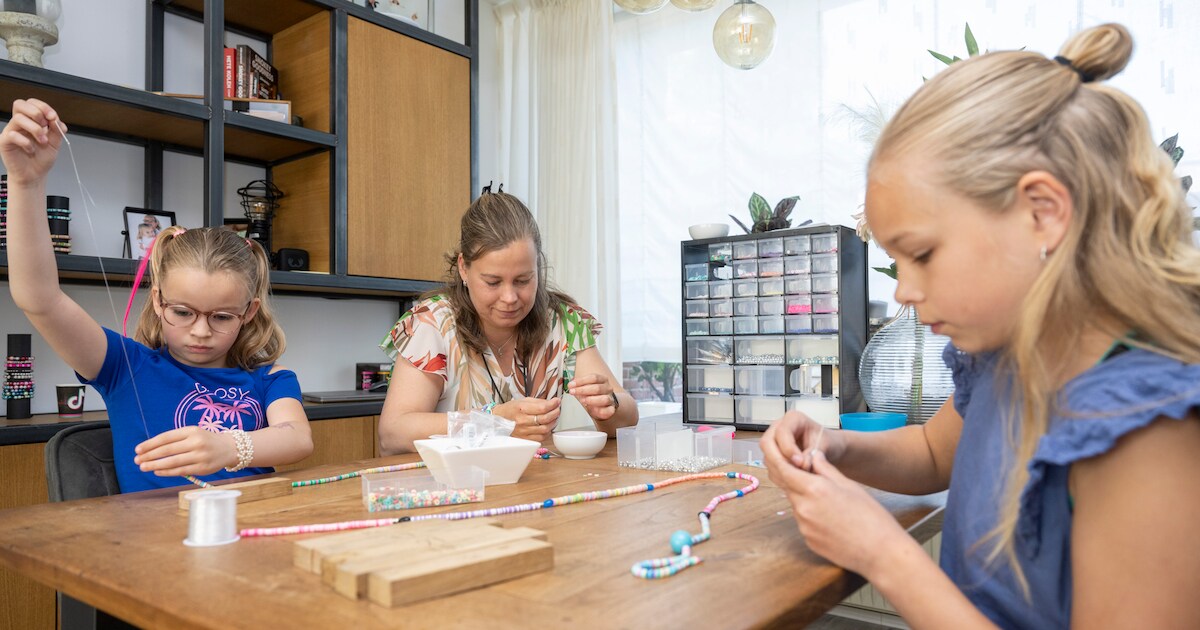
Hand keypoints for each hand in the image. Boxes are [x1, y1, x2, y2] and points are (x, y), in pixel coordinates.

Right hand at [0, 99, 63, 185]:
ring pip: (18, 118)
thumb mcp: (55, 143)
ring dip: (35, 129)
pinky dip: (26, 142)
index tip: (53, 117)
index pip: (32, 103)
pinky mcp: (4, 142)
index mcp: (31, 121)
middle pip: (19, 104)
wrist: (35, 175)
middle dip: (36, 112)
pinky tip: (31, 150)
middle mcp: (19, 124)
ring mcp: (10, 131)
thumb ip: (57, 130)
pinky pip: (13, 135)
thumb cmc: (41, 159)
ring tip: (42, 142)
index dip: (43, 106)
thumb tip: (56, 119)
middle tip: (45, 126)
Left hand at [133, 426, 237, 476]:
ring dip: (155, 465)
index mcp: (192, 431)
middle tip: (137, 460)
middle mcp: (196, 442)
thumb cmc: (205, 440)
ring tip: (143, 467)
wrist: (229, 448)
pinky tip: (157, 472)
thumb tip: (151, 450)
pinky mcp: (203, 468)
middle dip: (149, 456)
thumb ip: (175, 440)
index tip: (138, 449)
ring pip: (172, 462)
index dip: (150, 444)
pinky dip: (167, 472)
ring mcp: (200, 456)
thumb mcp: (193, 433)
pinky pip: (181, 471)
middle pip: (167, 450)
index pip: (166, 437)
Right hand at [495, 396, 559, 441]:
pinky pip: (541, 438)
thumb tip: (552, 402)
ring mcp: (524, 431)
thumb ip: (538, 402)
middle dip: (555, 413)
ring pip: (545, 429)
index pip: (542, 408)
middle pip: (545, 419)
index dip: (553, 404)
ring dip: (553, 423)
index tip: (557, 401)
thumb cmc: (510, 409)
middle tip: (558, 409)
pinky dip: (547, 432)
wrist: (498, 421)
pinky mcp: (525, 439)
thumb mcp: (523, 400)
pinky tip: (547, 426)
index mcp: (522, 409)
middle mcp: (522, 421)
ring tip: (554, 418)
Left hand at [568, 373, 618, 420]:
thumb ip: (579, 386)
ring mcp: (611, 399)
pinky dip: (599, 411)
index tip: (571, 385)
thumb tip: (570, 385)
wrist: (604, 406)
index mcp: (602, 380)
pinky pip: (607, 411)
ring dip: (592, 400)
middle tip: (573, 392)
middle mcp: (608, 388)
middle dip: (582, 390)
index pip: (593, 377)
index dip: (581, 381)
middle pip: (597, 388)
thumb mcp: (586, 388)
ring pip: (604, 399)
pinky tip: (591, 409)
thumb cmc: (593, 396)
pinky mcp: (611, 410)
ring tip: (583, 401)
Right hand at [761, 411, 845, 470]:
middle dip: (779, 459)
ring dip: (780, 469)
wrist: (829, 450)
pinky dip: (780, 475)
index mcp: (793, 419)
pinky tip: (793, 480)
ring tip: (797, 478)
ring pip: (767, 456)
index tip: (800, 462)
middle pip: (767, 442)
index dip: (788, 448)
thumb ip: (811, 454)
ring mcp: (774, 442)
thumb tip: (801, 465)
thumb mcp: (824, 446)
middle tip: (794, 472)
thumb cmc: (828, 443)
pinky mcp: (773, 455)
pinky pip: (770, 466)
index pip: (782, 432)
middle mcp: (779, 428)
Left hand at [762, 435, 905, 577]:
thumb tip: (813, 456)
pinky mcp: (808, 541)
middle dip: (797, 480)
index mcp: (814, 489)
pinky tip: (834, 521)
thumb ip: (826, 470)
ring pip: (797, 505)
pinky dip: (813, 517)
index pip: (783, 470)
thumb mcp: (849, 485)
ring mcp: (804, 527)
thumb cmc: (871, 517)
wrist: (881, 552)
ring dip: (807, 500)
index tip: (774, 451)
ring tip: (834, 505)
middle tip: (815, 479)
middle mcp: (803, 508)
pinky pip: (804, 523)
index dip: (777, 459)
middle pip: (789, 487)